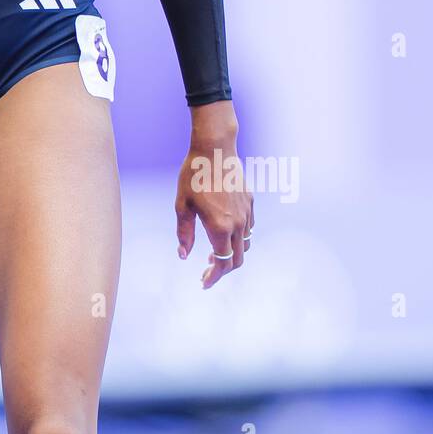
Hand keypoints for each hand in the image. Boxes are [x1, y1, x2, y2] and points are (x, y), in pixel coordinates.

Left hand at [174, 131, 252, 288]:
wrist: (214, 150)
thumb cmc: (193, 176)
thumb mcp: (182, 206)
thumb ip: (184, 234)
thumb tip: (183, 256)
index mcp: (219, 227)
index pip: (221, 263)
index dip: (213, 277)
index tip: (203, 283)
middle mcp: (237, 224)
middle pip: (236, 259)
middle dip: (222, 270)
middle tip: (207, 271)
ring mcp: (246, 213)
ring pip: (244, 245)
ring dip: (231, 254)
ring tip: (213, 253)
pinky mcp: (250, 203)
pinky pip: (248, 229)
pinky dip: (238, 239)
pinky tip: (225, 233)